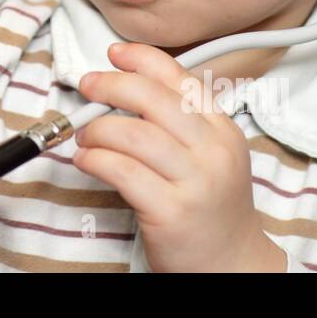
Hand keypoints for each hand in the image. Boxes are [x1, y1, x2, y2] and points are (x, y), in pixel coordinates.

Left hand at [73, 42, 286, 271]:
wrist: (232, 262)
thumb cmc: (210, 206)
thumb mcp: (210, 154)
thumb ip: (178, 121)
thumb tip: (123, 88)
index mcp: (222, 129)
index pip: (180, 78)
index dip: (142, 59)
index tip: (114, 55)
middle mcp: (213, 151)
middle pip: (153, 98)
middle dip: (111, 85)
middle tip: (87, 88)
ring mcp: (195, 182)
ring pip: (134, 134)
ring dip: (97, 129)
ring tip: (85, 137)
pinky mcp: (171, 211)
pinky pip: (122, 172)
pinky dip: (94, 160)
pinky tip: (86, 161)